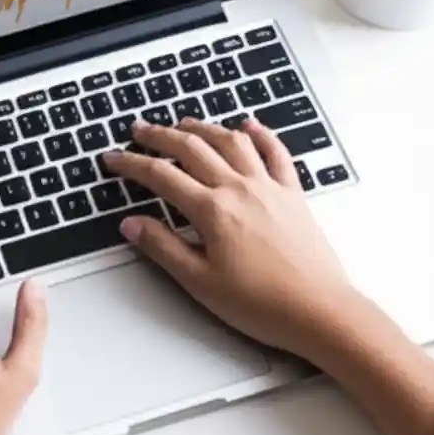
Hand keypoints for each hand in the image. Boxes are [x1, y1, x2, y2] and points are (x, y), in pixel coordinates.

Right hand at [103, 118, 361, 358]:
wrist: (320, 312)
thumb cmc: (262, 303)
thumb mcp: (199, 281)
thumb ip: (163, 247)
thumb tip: (131, 224)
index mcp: (213, 211)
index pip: (161, 176)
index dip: (132, 164)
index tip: (113, 159)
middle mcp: (239, 189)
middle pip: (192, 148)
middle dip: (160, 135)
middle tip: (139, 130)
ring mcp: (269, 187)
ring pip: (231, 142)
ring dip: (203, 127)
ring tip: (183, 122)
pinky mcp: (293, 195)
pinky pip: (276, 153)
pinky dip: (261, 134)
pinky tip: (249, 125)